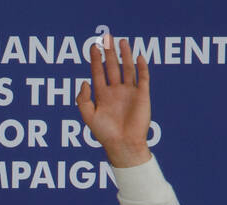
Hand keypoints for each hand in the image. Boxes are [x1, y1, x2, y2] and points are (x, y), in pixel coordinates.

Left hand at [75, 36, 150, 167]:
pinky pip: (143, 78)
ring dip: (125, 55)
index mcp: (102, 96)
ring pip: (128, 69)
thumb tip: (84, 82)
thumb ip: (83, 100)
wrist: (123, 144)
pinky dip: (142, 67)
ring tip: (122, 42)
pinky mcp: (142, 95)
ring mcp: (129, 92)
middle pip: (113, 67)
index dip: (96, 60)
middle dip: (110, 53)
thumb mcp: (88, 117)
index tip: (93, 47)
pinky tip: (138, 57)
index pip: (98, 73)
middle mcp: (116, 91)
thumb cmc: (104, 134)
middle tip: (107, 38)